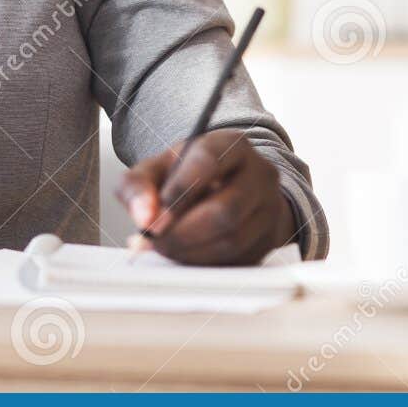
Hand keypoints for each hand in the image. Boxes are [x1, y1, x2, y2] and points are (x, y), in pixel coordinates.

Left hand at [115, 130, 296, 265]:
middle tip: (156, 239)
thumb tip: (144, 217)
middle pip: (224, 210)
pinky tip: (186, 254)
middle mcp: (259, 173)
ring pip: (232, 239)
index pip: (208, 162)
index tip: (153, 220)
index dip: (179, 193)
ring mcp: (270, 208)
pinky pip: (238, 259)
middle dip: (182, 232)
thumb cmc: (185, 177)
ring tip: (166, 246)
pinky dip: (205, 262)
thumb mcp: (155, 170)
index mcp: (230, 144)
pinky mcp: (270, 239)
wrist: (224, 190)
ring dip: (191, 251)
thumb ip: (137, 186)